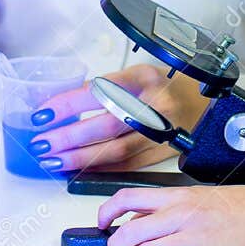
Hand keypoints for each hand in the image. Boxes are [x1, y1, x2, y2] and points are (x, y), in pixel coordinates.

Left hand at [28, 64, 209, 173]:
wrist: (201, 104)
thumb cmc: (165, 87)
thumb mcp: (136, 74)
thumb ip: (105, 89)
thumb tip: (62, 105)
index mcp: (144, 79)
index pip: (99, 92)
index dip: (68, 105)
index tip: (43, 115)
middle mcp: (155, 105)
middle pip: (107, 125)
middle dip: (70, 137)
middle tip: (44, 143)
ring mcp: (161, 132)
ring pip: (116, 150)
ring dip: (81, 158)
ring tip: (55, 160)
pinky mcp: (163, 153)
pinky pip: (127, 165)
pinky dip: (101, 170)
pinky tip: (80, 170)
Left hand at [98, 176, 244, 245]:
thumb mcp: (204, 196)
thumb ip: (172, 207)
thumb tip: (141, 219)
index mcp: (181, 196)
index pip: (128, 198)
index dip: (106, 212)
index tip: (101, 221)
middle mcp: (184, 217)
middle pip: (129, 233)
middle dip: (117, 245)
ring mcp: (195, 241)